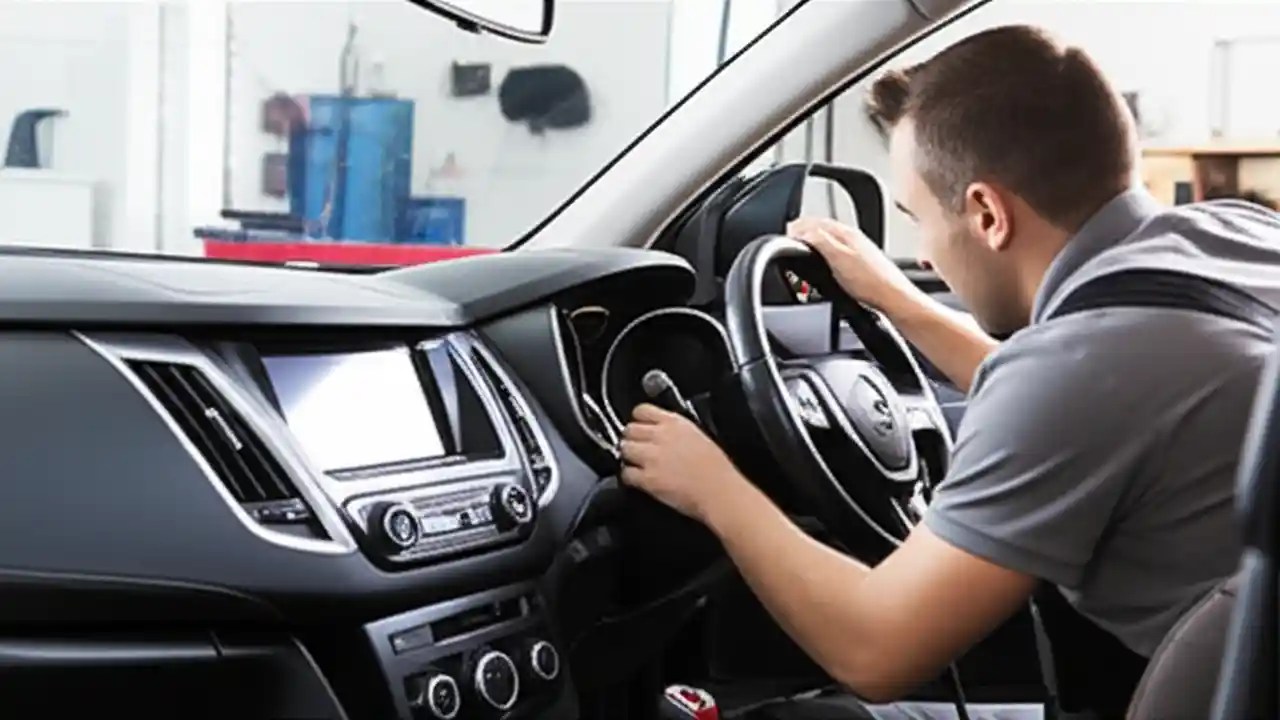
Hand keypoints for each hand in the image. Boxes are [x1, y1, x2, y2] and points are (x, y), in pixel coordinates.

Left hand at [619, 404, 746, 523]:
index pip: (641, 410)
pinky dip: (629, 476)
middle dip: (631, 438)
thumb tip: (660, 431)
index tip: (640, 427)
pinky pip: (626, 473)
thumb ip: (675, 429)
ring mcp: (651, 457)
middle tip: (637, 448)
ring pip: (624, 449)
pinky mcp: (647, 478)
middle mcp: (660, 436)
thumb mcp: (698, 435)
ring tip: (637, 464)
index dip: (638, 420)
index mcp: (674, 422)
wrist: (719, 491)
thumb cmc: (717, 468)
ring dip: (628, 456)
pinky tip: (638, 479)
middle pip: (629, 429)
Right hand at [786, 217, 918, 312]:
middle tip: (791, 239)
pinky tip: (824, 263)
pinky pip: (838, 250)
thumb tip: (801, 231)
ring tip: (804, 249)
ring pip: (830, 239)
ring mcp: (859, 249)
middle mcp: (853, 237)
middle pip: (822, 228)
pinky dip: (825, 252)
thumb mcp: (837, 258)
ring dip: (815, 241)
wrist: (893, 298)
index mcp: (845, 233)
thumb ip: (818, 241)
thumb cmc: (870, 282)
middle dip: (804, 232)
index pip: (814, 222)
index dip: (797, 227)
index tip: (786, 234)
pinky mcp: (862, 263)